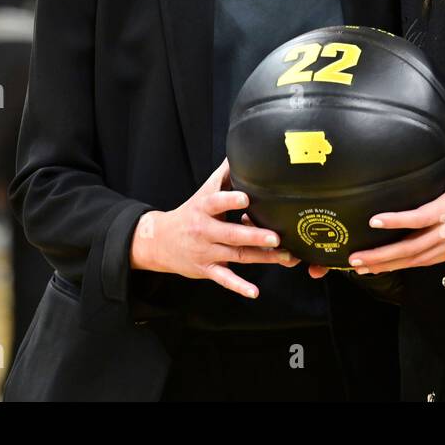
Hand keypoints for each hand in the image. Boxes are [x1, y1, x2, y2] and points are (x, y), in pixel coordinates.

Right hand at [129, 158, 298, 297]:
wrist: (159, 241)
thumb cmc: (190, 213)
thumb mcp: (204, 192)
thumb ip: (223, 175)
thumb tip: (240, 152)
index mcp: (204, 209)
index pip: (216, 203)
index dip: (230, 200)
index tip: (246, 198)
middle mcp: (205, 231)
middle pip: (231, 235)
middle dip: (254, 236)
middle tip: (276, 237)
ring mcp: (206, 252)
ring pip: (236, 257)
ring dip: (261, 258)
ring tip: (285, 257)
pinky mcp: (207, 269)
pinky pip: (225, 279)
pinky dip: (239, 287)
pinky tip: (254, 292)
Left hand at [342, 105, 444, 274]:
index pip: (419, 218)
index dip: (396, 221)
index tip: (374, 221)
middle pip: (410, 248)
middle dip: (381, 256)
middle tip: (354, 259)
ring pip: (413, 261)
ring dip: (387, 265)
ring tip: (361, 268)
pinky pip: (423, 264)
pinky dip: (403, 267)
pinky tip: (385, 268)